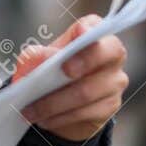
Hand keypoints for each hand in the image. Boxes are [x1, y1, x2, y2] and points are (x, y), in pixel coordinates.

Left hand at [12, 15, 128, 141]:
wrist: (61, 104)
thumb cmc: (51, 72)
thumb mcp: (37, 61)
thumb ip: (36, 56)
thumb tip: (40, 57)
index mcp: (92, 32)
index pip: (95, 25)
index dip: (89, 28)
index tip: (80, 33)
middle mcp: (111, 52)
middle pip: (105, 54)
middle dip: (81, 62)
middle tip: (58, 72)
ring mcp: (115, 80)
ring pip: (87, 91)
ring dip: (54, 103)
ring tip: (30, 110)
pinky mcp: (111, 105)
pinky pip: (85, 112)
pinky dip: (60, 117)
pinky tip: (44, 120)